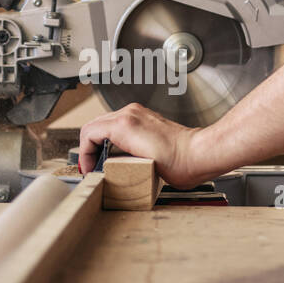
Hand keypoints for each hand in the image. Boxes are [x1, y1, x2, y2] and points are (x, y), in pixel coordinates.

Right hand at [77, 103, 208, 188]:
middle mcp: (129, 114)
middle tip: (92, 167)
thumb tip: (105, 169)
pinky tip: (117, 152)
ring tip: (103, 161)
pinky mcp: (146, 117)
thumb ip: (116, 164)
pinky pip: (119, 123)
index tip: (89, 169)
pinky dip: (112, 136)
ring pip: (105, 123)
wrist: (199, 154)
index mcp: (124, 125)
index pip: (89, 133)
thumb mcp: (138, 168)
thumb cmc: (178, 164)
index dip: (84, 154)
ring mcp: (138, 113)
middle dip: (89, 147)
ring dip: (100, 141)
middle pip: (94, 126)